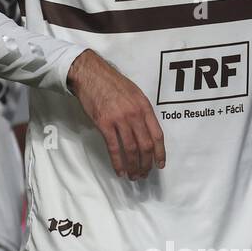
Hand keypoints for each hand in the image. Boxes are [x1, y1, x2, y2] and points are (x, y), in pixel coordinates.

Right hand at [67, 49, 164, 179]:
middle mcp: (135, 114)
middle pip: (145, 145)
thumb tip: (145, 130)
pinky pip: (113, 148)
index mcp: (144, 107)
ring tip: (133, 176)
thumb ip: (142, 111)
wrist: (91, 74)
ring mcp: (119, 119)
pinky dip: (118, 162)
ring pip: (131, 149)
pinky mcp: (104, 124)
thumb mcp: (134, 93)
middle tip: (144, 174)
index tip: (160, 165)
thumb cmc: (112, 83)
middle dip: (146, 163)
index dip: (160, 153)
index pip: (157, 135)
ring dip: (133, 166)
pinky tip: (119, 170)